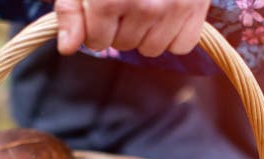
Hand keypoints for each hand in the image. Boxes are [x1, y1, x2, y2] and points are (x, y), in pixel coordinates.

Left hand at [55, 0, 210, 56]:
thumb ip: (71, 10)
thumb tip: (68, 47)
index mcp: (111, 0)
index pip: (97, 42)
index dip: (94, 27)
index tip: (101, 8)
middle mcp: (144, 7)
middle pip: (123, 46)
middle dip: (119, 28)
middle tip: (126, 0)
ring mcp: (173, 9)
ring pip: (151, 50)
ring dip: (145, 33)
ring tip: (146, 5)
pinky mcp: (196, 8)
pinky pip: (181, 46)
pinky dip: (173, 36)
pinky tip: (166, 15)